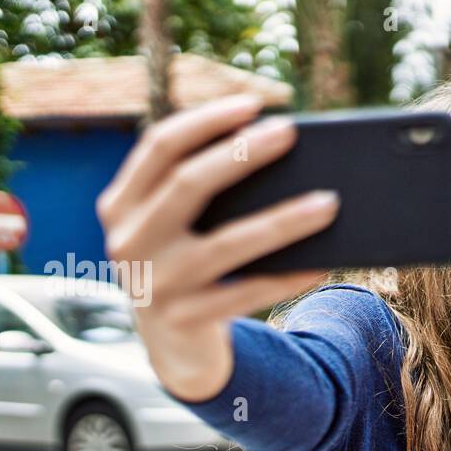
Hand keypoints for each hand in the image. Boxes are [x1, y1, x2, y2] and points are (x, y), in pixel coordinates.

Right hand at [96, 94, 339, 401]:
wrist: (170, 346)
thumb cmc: (184, 266)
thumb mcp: (171, 227)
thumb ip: (195, 193)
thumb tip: (277, 157)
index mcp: (120, 205)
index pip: (159, 147)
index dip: (206, 121)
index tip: (253, 104)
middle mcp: (128, 242)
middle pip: (188, 183)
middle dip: (242, 153)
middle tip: (290, 133)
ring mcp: (155, 285)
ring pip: (229, 243)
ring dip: (285, 220)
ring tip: (329, 203)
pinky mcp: (186, 321)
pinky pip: (249, 293)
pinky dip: (288, 277)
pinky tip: (322, 263)